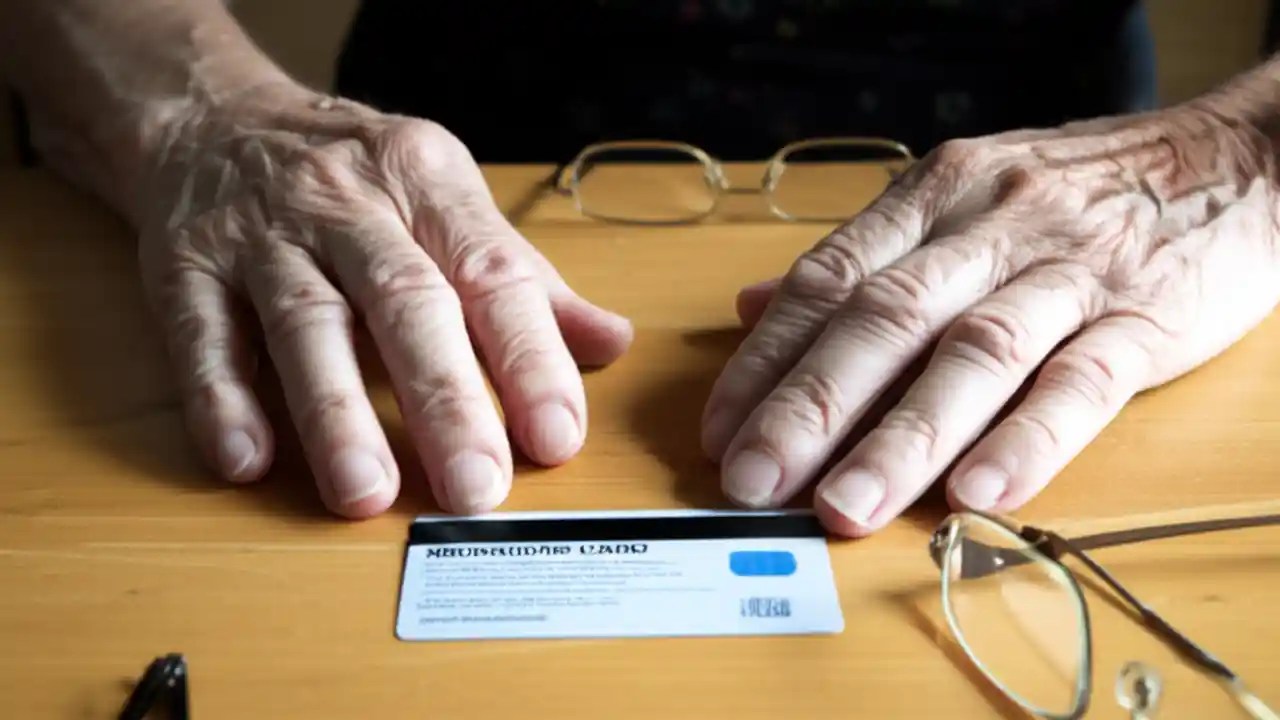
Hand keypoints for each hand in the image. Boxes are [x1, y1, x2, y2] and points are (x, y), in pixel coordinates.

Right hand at [137, 84, 632, 516]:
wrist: (216, 118)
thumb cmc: (358, 179)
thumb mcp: (447, 201)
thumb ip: (524, 281)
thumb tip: (611, 342)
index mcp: (428, 182)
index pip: (491, 273)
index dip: (529, 356)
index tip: (557, 436)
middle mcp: (347, 202)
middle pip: (403, 301)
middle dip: (444, 397)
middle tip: (477, 487)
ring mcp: (262, 233)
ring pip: (304, 322)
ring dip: (335, 412)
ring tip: (365, 493)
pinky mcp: (187, 265)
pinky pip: (203, 333)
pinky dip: (223, 397)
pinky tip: (246, 459)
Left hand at [702, 105, 1279, 535]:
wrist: (1233, 159)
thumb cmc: (1075, 192)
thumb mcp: (958, 199)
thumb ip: (860, 259)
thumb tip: (754, 307)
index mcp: (935, 196)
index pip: (829, 280)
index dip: (767, 360)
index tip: (719, 430)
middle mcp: (991, 226)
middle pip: (885, 318)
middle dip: (809, 405)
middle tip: (752, 480)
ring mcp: (1070, 270)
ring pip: (974, 353)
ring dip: (902, 437)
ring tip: (843, 506)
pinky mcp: (1145, 317)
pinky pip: (1083, 381)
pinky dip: (1028, 438)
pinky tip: (977, 492)